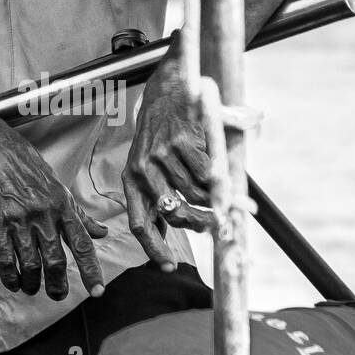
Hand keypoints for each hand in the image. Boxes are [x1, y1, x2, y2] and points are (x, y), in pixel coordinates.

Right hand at [0, 123, 107, 300]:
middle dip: (57, 285)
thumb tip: (102, 233)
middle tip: (57, 294)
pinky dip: (11, 277)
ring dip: (33, 283)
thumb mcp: (57, 186)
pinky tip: (13, 281)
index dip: (91, 270)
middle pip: (55, 261)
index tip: (97, 291)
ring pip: (30, 265)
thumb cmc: (25, 167)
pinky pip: (5, 259)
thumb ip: (79, 214)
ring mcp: (18, 219)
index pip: (81, 243)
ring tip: (32, 287)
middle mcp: (43, 214)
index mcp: (61, 205)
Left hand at [123, 54, 214, 269]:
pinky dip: (221, 179)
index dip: (153, 248)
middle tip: (217, 226)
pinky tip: (222, 172)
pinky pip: (208, 173)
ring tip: (224, 198)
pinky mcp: (181, 141)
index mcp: (131, 178)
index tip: (169, 267)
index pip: (137, 223)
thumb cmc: (163, 133)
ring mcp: (161, 154)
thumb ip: (162, 194)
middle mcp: (142, 168)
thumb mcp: (151, 164)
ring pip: (195, 194)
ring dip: (214, 201)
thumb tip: (178, 229)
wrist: (169, 88)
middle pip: (175, 213)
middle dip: (200, 224)